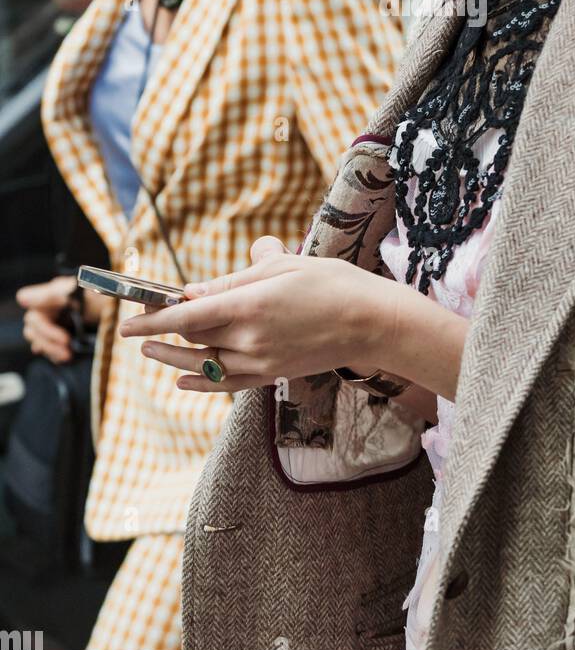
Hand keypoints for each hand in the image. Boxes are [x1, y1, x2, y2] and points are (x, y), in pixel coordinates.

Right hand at [16, 275, 106, 362]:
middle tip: (65, 342)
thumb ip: (54, 294)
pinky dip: (54, 354)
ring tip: (66, 354)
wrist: (118, 317)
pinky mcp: (57, 339)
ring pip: (36, 338)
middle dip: (47, 335)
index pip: (29, 298)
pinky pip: (46, 349)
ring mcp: (52, 324)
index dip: (33, 306)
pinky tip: (66, 356)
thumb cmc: (102, 300)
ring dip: (49, 347)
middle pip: (32, 323)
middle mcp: (50, 308)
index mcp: (54, 293)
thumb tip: (22, 298)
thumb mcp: (83, 293)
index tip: (40, 313)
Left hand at [117, 235, 394, 393]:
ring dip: (174, 357)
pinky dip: (203, 381)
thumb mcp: (282, 266)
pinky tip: (184, 379)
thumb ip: (236, 279)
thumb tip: (198, 288)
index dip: (154, 319)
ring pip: (205, 362)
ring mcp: (261, 361)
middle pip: (193, 337)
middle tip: (140, 322)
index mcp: (251, 305)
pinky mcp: (272, 374)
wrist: (371, 323)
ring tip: (150, 352)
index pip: (188, 316)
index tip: (129, 319)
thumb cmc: (331, 284)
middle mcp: (250, 338)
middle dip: (163, 330)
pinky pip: (227, 383)